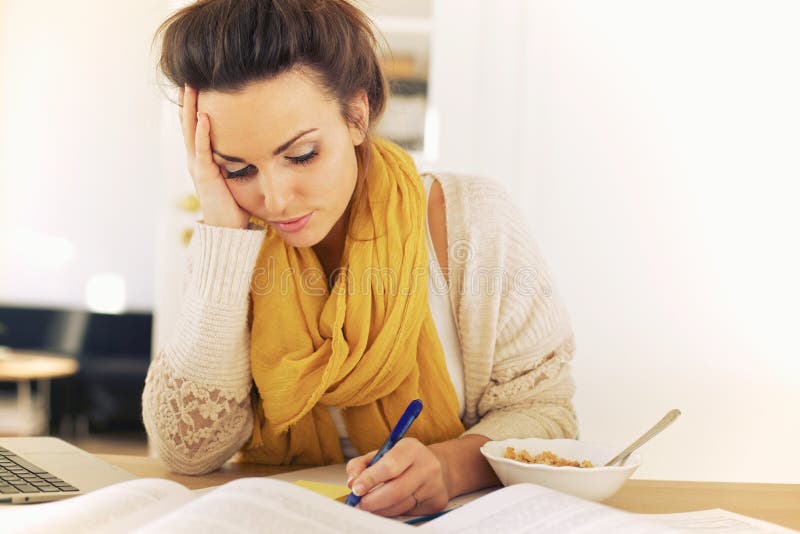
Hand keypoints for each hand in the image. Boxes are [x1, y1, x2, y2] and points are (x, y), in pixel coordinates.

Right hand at [178, 84, 250, 228]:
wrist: (229, 230)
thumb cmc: (236, 204)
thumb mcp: (237, 174)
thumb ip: (240, 158)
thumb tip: (258, 141)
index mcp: (203, 157)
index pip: (197, 125)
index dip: (196, 104)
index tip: (200, 82)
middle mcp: (196, 159)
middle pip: (188, 122)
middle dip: (189, 99)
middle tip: (191, 75)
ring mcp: (198, 166)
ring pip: (191, 131)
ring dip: (190, 108)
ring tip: (191, 86)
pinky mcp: (204, 176)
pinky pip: (202, 150)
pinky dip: (202, 132)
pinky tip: (204, 115)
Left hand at [345, 438, 450, 516]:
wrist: (438, 467)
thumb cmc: (405, 460)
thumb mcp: (383, 453)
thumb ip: (362, 464)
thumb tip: (352, 482)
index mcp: (411, 448)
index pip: (389, 466)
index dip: (370, 479)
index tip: (356, 489)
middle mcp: (427, 466)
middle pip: (395, 491)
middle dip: (372, 501)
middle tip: (359, 504)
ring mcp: (434, 485)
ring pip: (400, 505)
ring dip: (380, 509)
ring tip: (369, 506)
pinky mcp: (436, 502)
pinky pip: (408, 513)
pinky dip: (392, 512)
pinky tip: (386, 507)